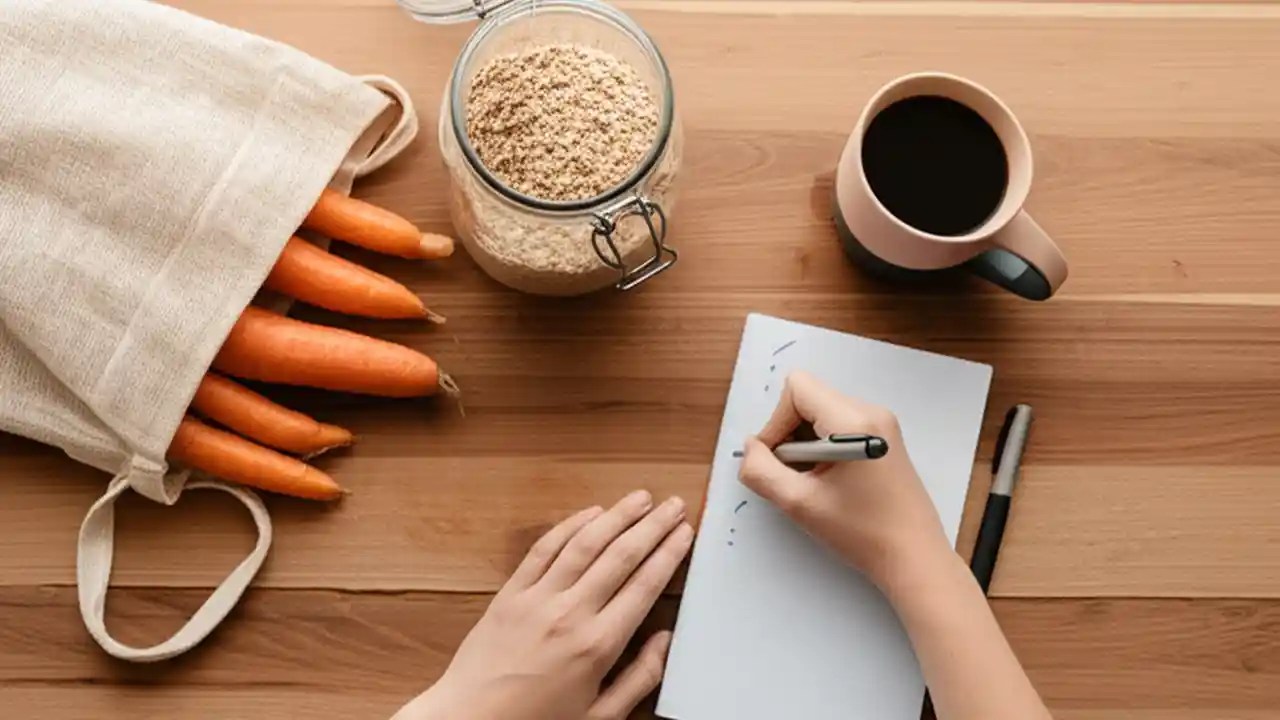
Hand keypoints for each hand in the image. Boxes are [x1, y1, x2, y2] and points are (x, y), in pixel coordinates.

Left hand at [395, 491, 693, 719]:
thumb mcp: (600, 717)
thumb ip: (640, 678)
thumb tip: (666, 641)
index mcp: (598, 646)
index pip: (644, 585)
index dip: (669, 554)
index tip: (685, 533)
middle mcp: (570, 614)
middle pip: (621, 556)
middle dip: (653, 526)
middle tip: (673, 505)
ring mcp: (538, 599)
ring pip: (585, 544)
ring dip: (617, 516)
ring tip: (641, 497)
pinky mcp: (510, 594)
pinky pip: (544, 550)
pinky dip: (570, 526)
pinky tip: (590, 513)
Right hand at [738, 371, 952, 592]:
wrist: (913, 556)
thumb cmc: (861, 532)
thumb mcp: (799, 503)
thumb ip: (761, 471)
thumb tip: (750, 448)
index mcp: (854, 420)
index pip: (797, 389)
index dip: (776, 422)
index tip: (776, 460)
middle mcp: (871, 412)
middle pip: (809, 398)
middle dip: (789, 434)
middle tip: (793, 476)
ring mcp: (882, 424)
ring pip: (822, 413)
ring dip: (805, 443)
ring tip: (813, 482)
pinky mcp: (884, 439)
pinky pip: (839, 426)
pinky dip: (822, 447)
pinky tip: (829, 481)